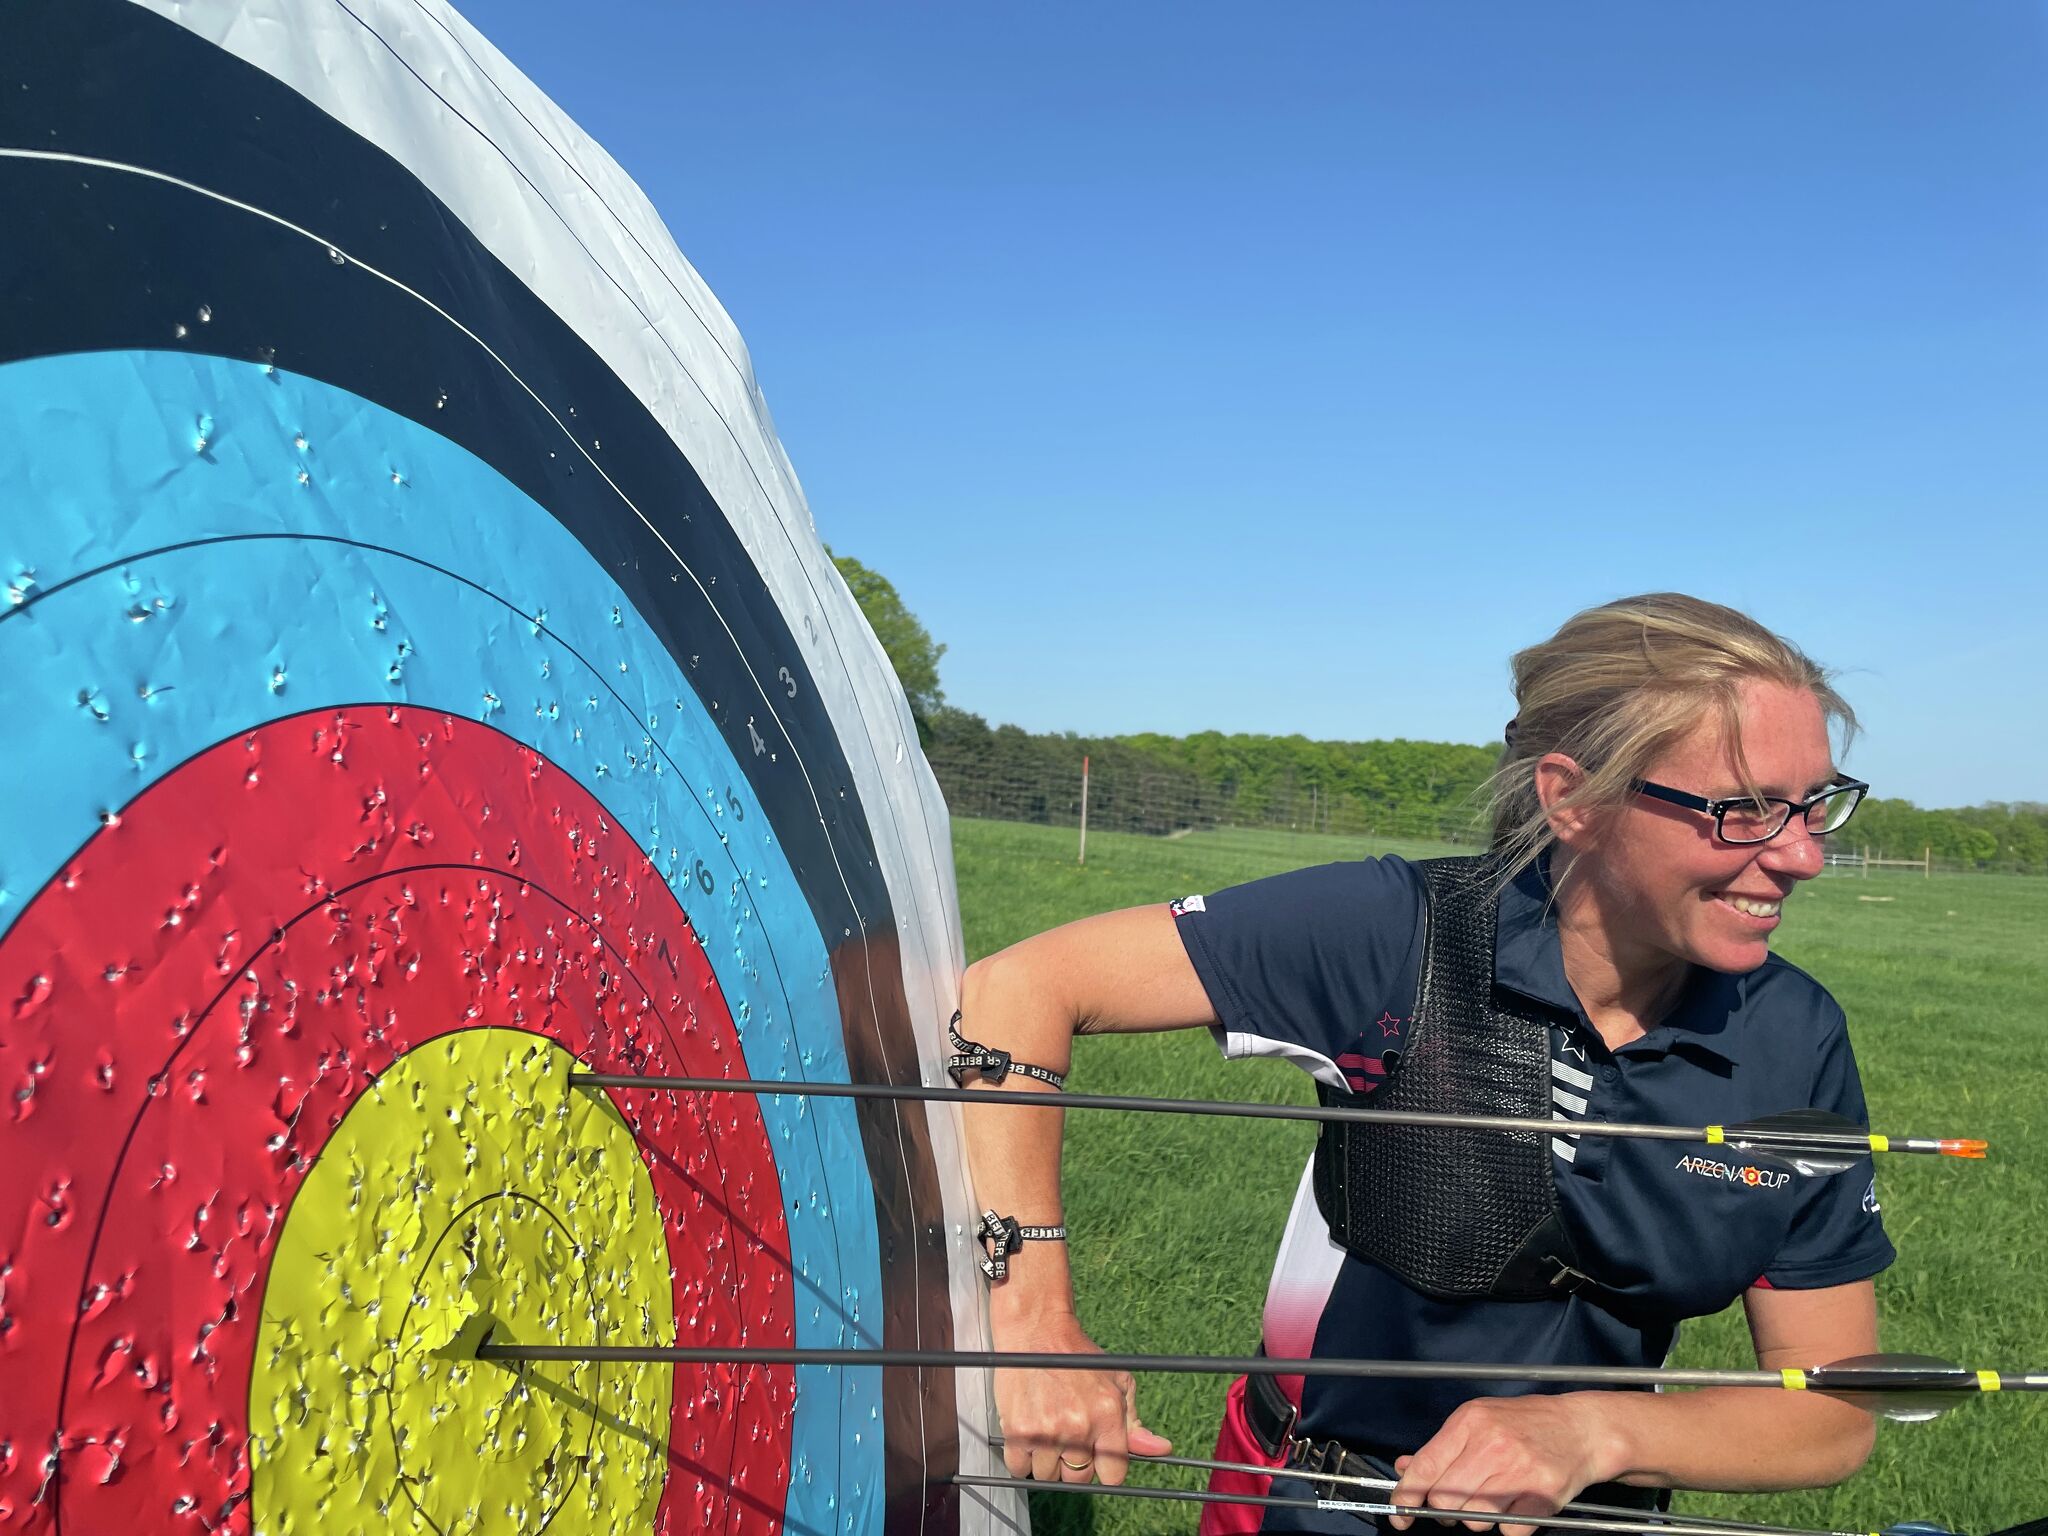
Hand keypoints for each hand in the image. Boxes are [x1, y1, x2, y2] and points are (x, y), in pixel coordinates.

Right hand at [990, 1309, 1171, 1485]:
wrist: (1036, 1332)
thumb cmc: (1077, 1356)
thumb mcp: (1117, 1382)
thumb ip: (1135, 1422)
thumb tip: (1162, 1450)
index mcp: (1107, 1415)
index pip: (1112, 1475)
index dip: (1103, 1469)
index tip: (1095, 1459)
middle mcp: (1079, 1426)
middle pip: (1078, 1479)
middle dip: (1073, 1465)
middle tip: (1066, 1438)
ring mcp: (1047, 1431)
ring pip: (1047, 1475)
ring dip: (1045, 1461)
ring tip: (1046, 1431)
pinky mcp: (1018, 1430)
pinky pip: (1020, 1468)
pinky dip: (1021, 1458)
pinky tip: (1028, 1435)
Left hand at [1389, 1393, 1625, 1535]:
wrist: (1581, 1428)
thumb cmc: (1526, 1423)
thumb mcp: (1479, 1420)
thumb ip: (1442, 1447)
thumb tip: (1404, 1467)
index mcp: (1470, 1422)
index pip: (1425, 1467)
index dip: (1405, 1496)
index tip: (1399, 1513)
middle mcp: (1492, 1445)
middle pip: (1445, 1499)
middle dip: (1443, 1510)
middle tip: (1453, 1507)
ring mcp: (1519, 1472)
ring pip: (1474, 1521)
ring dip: (1476, 1520)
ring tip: (1491, 1500)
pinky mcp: (1543, 1498)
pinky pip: (1508, 1532)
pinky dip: (1507, 1527)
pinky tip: (1516, 1506)